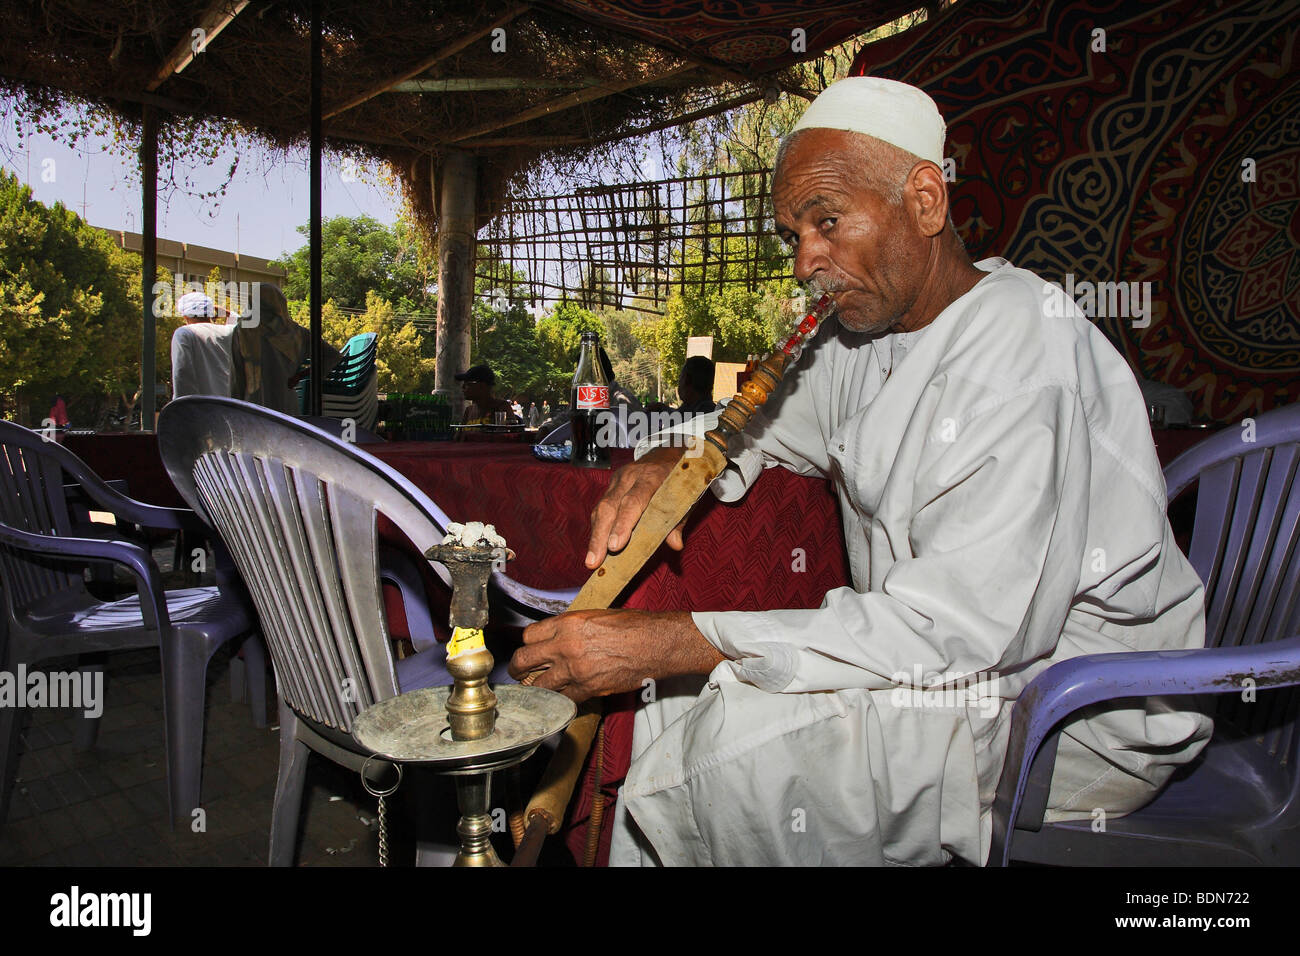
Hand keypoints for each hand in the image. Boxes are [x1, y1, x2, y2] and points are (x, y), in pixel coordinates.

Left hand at [508, 609, 723, 702]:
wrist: (656, 643)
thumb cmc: (632, 626)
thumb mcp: (596, 615)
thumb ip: (572, 626)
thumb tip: (557, 636)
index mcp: (567, 623)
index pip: (529, 635)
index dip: (529, 644)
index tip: (530, 650)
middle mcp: (565, 645)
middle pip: (524, 659)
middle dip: (519, 668)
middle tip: (519, 673)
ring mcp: (575, 669)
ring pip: (539, 685)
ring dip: (537, 689)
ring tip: (538, 691)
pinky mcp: (588, 688)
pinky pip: (564, 700)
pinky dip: (561, 701)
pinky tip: (562, 699)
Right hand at [586, 446, 685, 568]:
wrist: (670, 452)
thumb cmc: (679, 479)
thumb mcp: (686, 497)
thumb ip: (678, 520)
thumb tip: (675, 544)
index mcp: (652, 476)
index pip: (634, 501)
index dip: (623, 524)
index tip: (615, 546)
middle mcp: (631, 476)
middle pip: (610, 506)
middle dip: (600, 536)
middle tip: (595, 561)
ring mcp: (618, 479)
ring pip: (601, 508)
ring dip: (595, 536)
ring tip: (592, 560)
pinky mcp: (612, 485)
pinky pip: (601, 508)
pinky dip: (598, 529)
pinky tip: (596, 547)